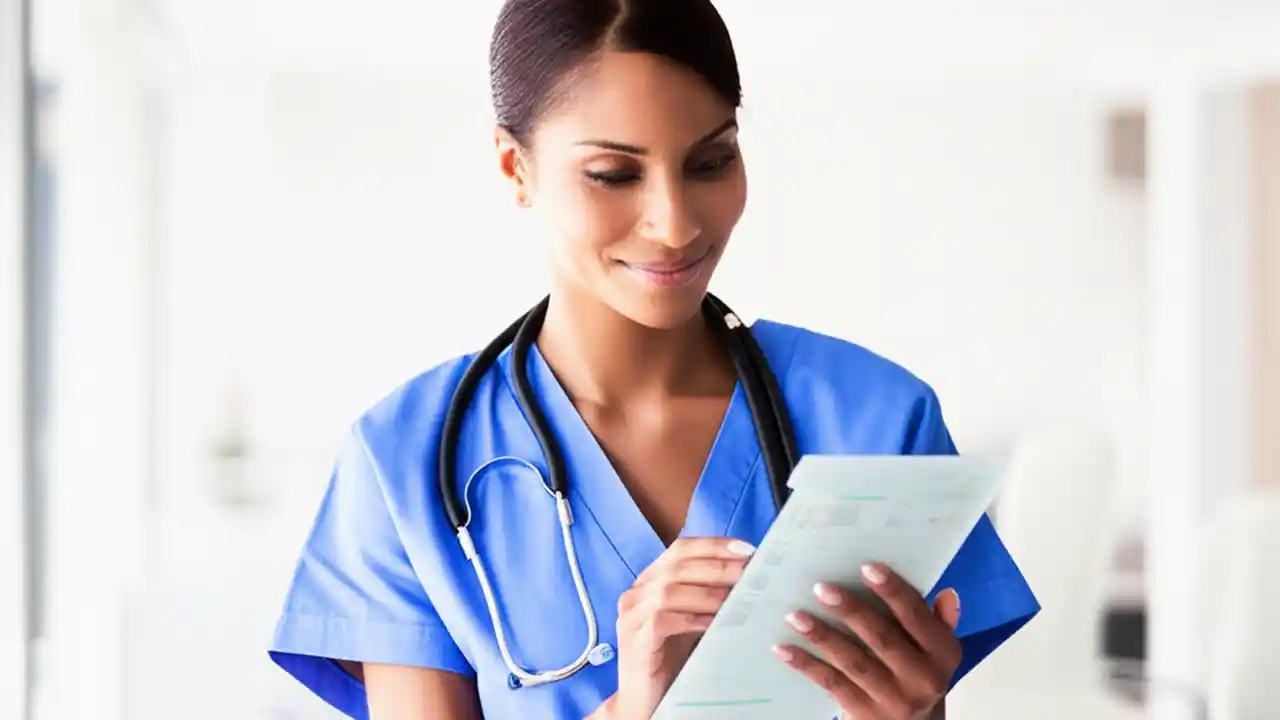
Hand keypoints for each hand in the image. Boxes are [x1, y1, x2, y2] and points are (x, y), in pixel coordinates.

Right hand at [604, 537, 755, 719]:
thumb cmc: (673, 657)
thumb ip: (709, 595)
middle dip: (717, 566)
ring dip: (708, 592)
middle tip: (749, 572)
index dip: (713, 546)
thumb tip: (749, 573)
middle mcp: (635, 593)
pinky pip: (663, 619)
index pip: (680, 549)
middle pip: (677, 566)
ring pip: (670, 590)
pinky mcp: (634, 639)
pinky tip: (714, 623)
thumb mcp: (693, 618)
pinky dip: (692, 617)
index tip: (747, 549)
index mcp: (649, 580)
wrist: (645, 700)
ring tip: (737, 598)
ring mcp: (631, 615)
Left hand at [773, 563, 961, 719]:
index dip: (894, 591)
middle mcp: (923, 679)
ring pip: (854, 663)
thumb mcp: (936, 649)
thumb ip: (938, 620)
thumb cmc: (917, 672)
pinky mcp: (866, 714)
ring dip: (822, 637)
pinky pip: (832, 685)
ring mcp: (894, 700)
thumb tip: (948, 594)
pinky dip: (807, 665)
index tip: (868, 568)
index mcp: (942, 653)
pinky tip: (785, 648)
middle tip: (821, 588)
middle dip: (851, 611)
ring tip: (795, 616)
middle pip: (883, 639)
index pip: (917, 617)